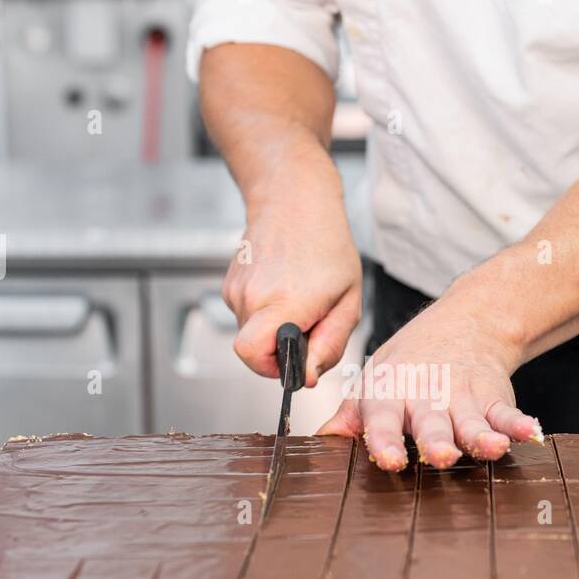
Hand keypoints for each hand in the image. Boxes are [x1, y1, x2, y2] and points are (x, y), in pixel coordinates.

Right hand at [223, 171, 360, 387]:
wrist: (293, 201)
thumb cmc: (328, 247)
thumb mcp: (348, 301)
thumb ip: (330, 344)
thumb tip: (306, 377)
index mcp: (286, 302)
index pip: (253, 355)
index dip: (273, 368)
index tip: (295, 359)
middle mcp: (253, 297)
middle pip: (253, 352)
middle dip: (278, 351)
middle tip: (305, 327)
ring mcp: (237, 290)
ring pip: (250, 334)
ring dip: (273, 329)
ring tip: (298, 300)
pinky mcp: (229, 285)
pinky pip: (245, 316)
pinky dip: (264, 313)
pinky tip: (283, 288)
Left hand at [317, 288, 542, 470]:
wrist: (466, 322)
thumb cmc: (412, 362)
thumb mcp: (375, 381)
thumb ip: (352, 415)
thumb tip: (319, 442)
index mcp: (390, 395)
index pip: (383, 419)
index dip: (385, 440)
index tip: (389, 459)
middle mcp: (426, 396)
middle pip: (431, 422)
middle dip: (435, 440)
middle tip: (440, 456)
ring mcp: (462, 397)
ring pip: (470, 420)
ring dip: (481, 435)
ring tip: (492, 447)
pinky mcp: (493, 397)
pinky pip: (506, 413)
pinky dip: (519, 423)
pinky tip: (530, 433)